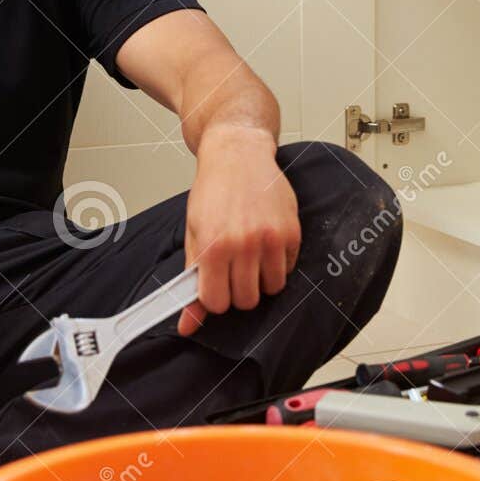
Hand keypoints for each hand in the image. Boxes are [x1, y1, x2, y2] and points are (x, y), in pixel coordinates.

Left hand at [179, 126, 299, 334]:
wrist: (237, 155)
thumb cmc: (212, 192)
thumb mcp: (194, 234)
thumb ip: (193, 281)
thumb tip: (188, 326)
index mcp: (213, 247)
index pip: (217, 303)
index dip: (215, 297)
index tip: (215, 284)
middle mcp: (243, 244)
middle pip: (246, 300)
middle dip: (238, 290)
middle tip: (233, 268)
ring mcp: (271, 238)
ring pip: (271, 289)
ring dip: (261, 279)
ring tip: (251, 255)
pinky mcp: (292, 232)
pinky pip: (288, 269)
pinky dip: (278, 263)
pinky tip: (266, 242)